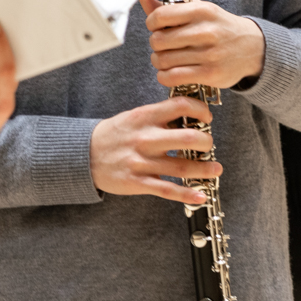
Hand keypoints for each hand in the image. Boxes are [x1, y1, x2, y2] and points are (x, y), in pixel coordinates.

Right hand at [90, 97, 222, 206]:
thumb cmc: (115, 135)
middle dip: (205, 142)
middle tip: (210, 144)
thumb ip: (159, 116)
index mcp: (145, 117)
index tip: (206, 118)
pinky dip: (186, 194)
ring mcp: (141, 162)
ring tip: (216, 169)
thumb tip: (188, 116)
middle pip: (186, 138)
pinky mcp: (137, 182)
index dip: (199, 109)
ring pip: (180, 168)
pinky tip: (200, 195)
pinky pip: (166, 190)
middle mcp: (145, 138)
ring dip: (203, 170)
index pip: (179, 106)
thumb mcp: (134, 117)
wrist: (83, 154)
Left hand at [140, 0, 263, 89]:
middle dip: (155, 44)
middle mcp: (206, 31)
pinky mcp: (211, 74)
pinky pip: (173, 77)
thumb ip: (168, 6)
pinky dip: (165, 76)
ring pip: (163, 60)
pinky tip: (170, 72)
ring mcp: (209, 54)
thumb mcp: (198, 10)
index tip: (157, 27)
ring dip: (159, 61)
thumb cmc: (218, 26)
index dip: (152, 24)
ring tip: (166, 59)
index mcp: (201, 11)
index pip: (160, 16)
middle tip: (162, 46)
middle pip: (158, 41)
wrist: (252, 48)